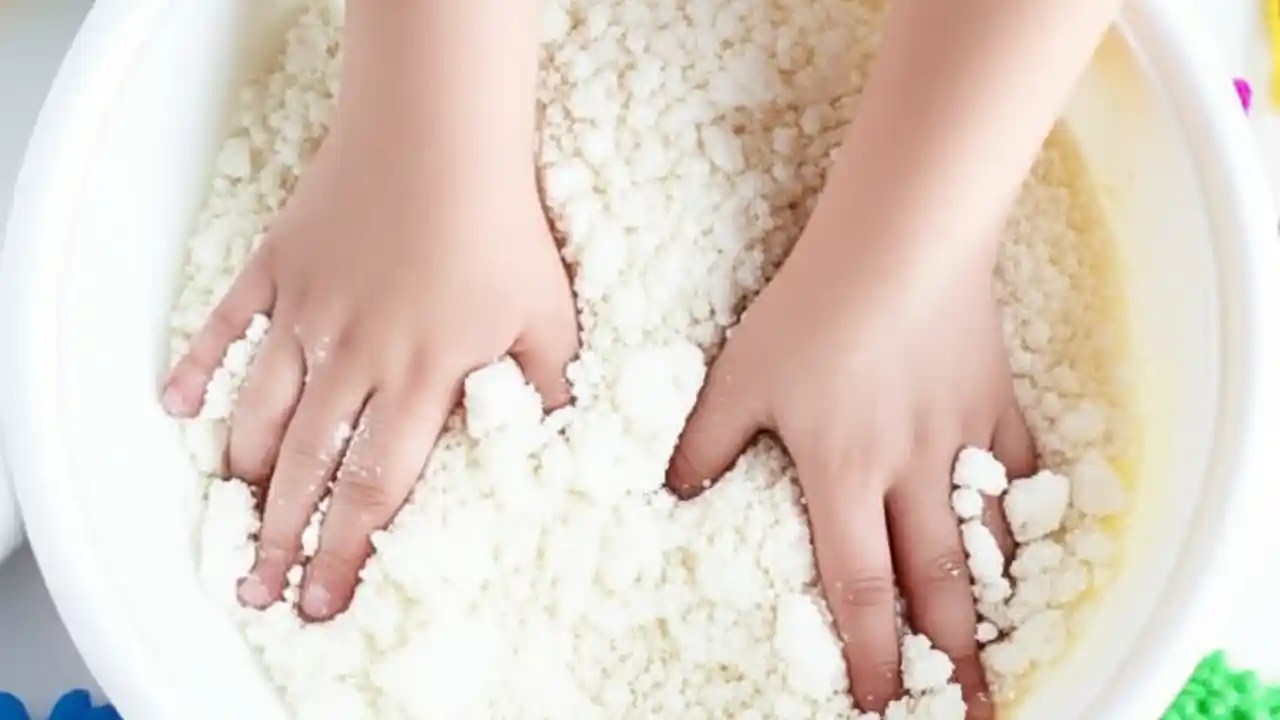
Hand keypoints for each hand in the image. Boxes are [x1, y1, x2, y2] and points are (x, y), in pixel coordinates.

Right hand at [163, 121, 577, 620]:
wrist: (439, 136)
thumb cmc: (499, 227)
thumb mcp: (548, 315)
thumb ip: (550, 387)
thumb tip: (565, 441)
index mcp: (421, 377)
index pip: (375, 487)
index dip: (347, 551)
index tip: (324, 599)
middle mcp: (354, 358)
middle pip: (308, 465)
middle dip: (283, 535)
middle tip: (260, 587)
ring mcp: (308, 313)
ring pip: (261, 409)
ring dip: (246, 468)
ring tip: (237, 514)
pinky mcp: (278, 268)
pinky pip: (227, 324)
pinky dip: (197, 365)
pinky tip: (173, 404)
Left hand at [666, 214, 1033, 715]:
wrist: (900, 239)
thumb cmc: (813, 309)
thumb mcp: (738, 377)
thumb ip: (704, 444)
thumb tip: (675, 496)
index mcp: (847, 478)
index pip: (862, 591)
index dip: (873, 657)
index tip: (878, 707)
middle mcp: (913, 475)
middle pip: (940, 588)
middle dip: (954, 660)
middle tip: (970, 712)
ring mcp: (963, 439)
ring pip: (989, 542)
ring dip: (997, 602)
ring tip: (1005, 644)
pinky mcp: (996, 401)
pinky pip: (1018, 472)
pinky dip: (1022, 512)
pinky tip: (1023, 533)